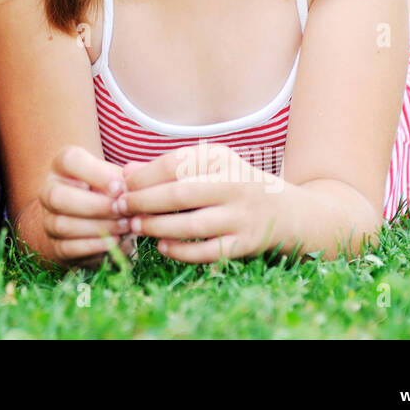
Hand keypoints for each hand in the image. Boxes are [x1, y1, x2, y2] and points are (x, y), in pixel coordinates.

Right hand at [38, 145, 138, 267]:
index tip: (120, 187)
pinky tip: (115, 240)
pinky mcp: (56, 246)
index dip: (95, 173)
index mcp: (63, 166)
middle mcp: (49, 190)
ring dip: (98, 227)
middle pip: (57, 196)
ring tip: (125, 226)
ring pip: (62, 225)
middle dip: (94, 205)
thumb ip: (126, 177)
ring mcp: (49, 220)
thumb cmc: (109, 192)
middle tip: (122, 210)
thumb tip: (133, 181)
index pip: (69, 160)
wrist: (98, 221)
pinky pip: (68, 248)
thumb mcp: (116, 178)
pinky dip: (94, 245)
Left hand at [118, 143, 287, 263]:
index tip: (121, 186)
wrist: (289, 211)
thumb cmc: (235, 184)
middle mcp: (234, 184)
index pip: (174, 163)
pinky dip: (181, 251)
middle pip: (180, 194)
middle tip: (120, 208)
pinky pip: (208, 251)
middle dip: (143, 202)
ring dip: (157, 227)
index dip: (142, 176)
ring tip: (135, 227)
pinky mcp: (247, 243)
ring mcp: (242, 216)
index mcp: (221, 158)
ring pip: (192, 225)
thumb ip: (169, 167)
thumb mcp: (209, 166)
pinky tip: (162, 246)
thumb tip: (125, 172)